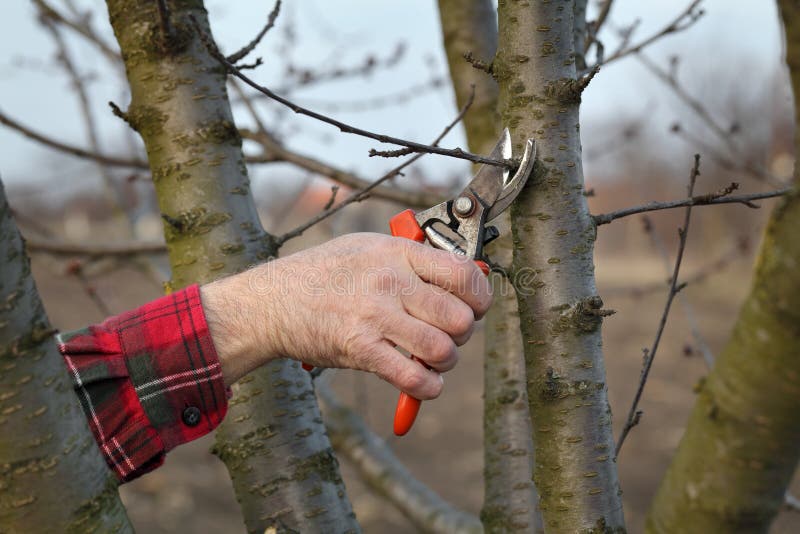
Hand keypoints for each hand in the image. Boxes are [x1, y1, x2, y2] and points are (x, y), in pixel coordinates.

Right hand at [201, 233, 491, 398]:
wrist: (273, 301)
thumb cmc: (323, 273)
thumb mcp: (368, 248)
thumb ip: (412, 259)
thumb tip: (460, 275)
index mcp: (397, 254)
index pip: (463, 274)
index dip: (481, 296)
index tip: (476, 306)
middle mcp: (390, 282)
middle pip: (460, 317)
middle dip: (464, 334)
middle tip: (449, 335)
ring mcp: (375, 316)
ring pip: (442, 350)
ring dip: (445, 362)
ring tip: (431, 358)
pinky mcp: (360, 349)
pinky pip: (413, 377)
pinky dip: (427, 387)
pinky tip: (422, 382)